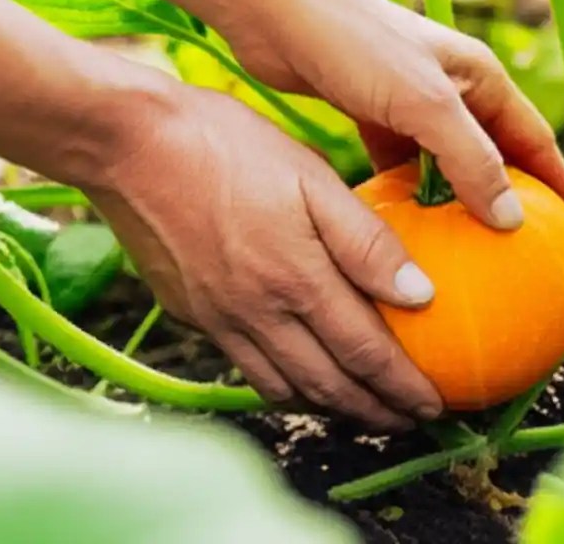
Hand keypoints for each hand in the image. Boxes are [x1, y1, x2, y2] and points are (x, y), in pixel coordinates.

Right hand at [85, 81, 443, 430]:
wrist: (128, 143)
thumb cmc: (225, 146)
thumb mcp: (312, 177)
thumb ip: (367, 241)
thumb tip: (422, 294)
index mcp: (296, 280)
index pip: (366, 354)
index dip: (404, 388)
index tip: (435, 406)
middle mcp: (258, 314)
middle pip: (330, 385)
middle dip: (376, 411)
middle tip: (410, 421)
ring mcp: (220, 320)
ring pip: (286, 388)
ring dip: (332, 407)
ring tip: (365, 408)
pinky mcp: (192, 315)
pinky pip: (247, 370)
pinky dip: (285, 386)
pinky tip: (301, 375)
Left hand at [214, 0, 563, 224]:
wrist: (274, 9)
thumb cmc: (355, 44)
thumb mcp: (425, 104)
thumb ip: (471, 161)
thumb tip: (511, 221)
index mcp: (481, 77)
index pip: (536, 142)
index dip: (559, 188)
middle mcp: (453, 89)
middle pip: (496, 157)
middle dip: (511, 204)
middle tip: (522, 259)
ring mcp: (411, 103)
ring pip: (447, 167)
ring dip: (457, 207)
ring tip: (468, 260)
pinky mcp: (371, 113)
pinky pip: (403, 167)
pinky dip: (409, 198)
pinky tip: (405, 234)